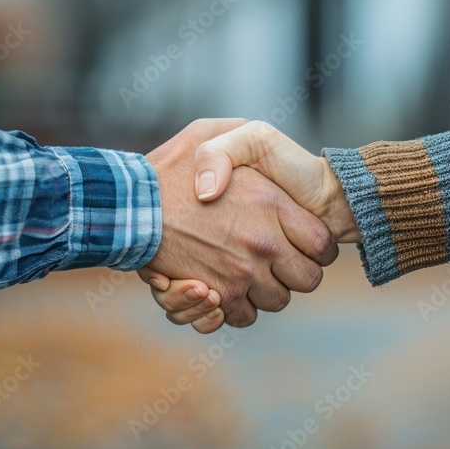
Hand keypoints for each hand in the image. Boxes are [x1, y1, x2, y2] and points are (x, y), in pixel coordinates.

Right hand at [143, 119, 338, 327]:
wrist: (127, 205)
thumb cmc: (166, 168)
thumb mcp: (209, 132)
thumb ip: (239, 136)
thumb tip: (261, 166)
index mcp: (271, 203)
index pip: (322, 243)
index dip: (315, 247)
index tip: (301, 243)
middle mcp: (263, 242)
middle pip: (307, 279)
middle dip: (295, 274)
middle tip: (277, 262)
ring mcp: (242, 273)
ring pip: (277, 301)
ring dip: (265, 291)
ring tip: (248, 273)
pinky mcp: (218, 295)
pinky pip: (244, 315)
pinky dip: (238, 308)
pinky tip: (227, 288)